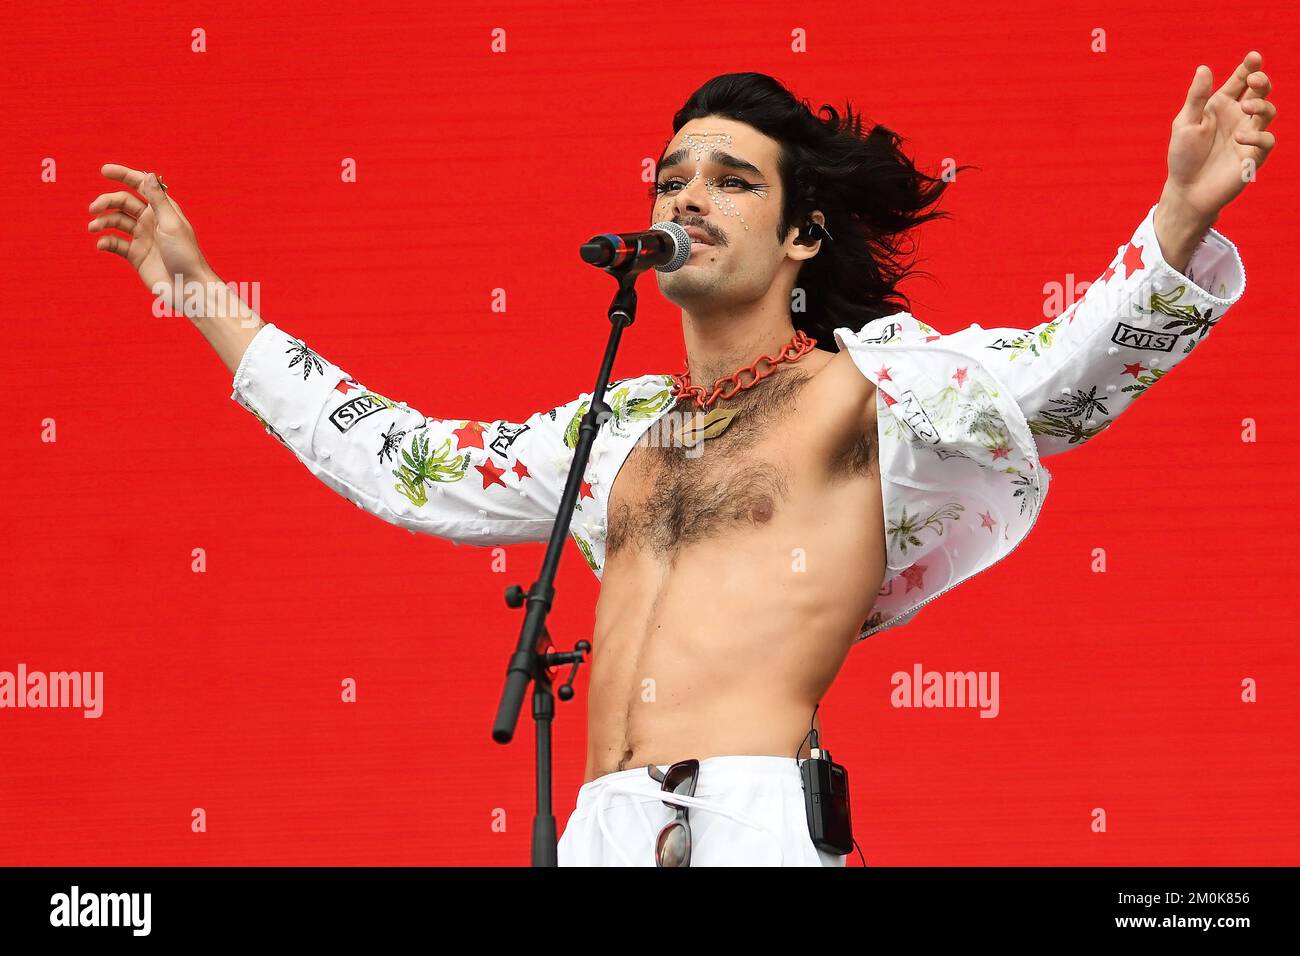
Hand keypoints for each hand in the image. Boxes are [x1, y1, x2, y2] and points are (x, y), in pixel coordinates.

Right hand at [88, 164, 214, 311]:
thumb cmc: (186, 255)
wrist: (188, 288)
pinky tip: (103, 245)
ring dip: (102, 222)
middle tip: (93, 208)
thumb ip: (158, 200)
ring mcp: (143, 238)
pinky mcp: (136, 255)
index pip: (140, 186)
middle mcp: (151, 221)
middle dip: (106, 202)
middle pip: (123, 203)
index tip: (104, 171)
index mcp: (162, 210)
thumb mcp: (171, 224)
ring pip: (116, 222)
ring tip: (93, 227)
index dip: (123, 175)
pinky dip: (106, 242)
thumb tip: (148, 174)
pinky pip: (115, 244)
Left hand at [1163, 51, 1277, 221]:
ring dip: (1261, 105)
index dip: (1249, 67)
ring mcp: (1249, 135)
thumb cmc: (1183, 155)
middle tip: (1254, 79)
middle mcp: (1238, 116)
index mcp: (1221, 105)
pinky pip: (1266, 141)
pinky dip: (1258, 136)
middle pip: (1260, 91)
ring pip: (1268, 111)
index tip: (1254, 57)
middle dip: (1261, 81)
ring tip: (1245, 106)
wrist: (1186, 190)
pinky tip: (1241, 137)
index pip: (1240, 80)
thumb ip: (1197, 97)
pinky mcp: (1254, 156)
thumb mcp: (1185, 123)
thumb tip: (1204, 68)